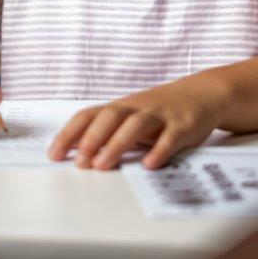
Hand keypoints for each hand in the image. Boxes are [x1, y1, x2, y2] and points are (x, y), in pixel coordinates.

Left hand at [47, 76, 227, 169]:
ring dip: (117, 144)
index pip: (89, 115)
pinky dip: (159, 150)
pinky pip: (170, 137)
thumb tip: (77, 152)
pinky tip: (149, 164)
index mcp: (122, 107)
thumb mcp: (132, 116)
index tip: (54, 154)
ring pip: (136, 125)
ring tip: (103, 165)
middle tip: (79, 163)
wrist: (203, 93)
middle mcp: (138, 108)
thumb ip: (109, 131)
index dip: (70, 133)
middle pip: (111, 116)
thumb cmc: (161, 110)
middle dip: (92, 139)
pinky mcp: (183, 125)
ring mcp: (161, 115)